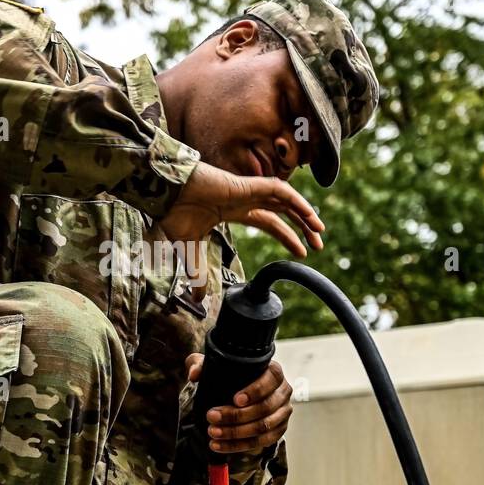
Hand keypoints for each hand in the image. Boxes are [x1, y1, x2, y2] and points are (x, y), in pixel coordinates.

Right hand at [160, 162, 323, 300]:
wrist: (163, 193)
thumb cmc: (172, 212)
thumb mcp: (189, 250)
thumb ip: (198, 273)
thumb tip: (199, 299)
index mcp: (235, 210)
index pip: (270, 222)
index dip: (287, 236)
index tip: (301, 253)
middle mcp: (245, 198)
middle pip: (283, 211)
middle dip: (302, 227)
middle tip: (318, 245)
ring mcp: (248, 190)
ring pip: (286, 200)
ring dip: (305, 214)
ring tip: (320, 231)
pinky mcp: (248, 185)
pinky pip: (281, 190)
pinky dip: (298, 201)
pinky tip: (310, 214)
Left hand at [185, 354, 293, 455]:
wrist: (239, 394)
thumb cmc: (231, 377)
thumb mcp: (214, 366)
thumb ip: (200, 363)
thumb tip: (194, 374)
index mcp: (274, 372)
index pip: (271, 379)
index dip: (255, 390)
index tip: (235, 400)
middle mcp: (283, 391)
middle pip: (265, 407)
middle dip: (236, 416)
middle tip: (212, 417)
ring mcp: (283, 412)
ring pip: (263, 427)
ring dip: (236, 433)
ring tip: (213, 433)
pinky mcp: (278, 430)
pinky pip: (262, 442)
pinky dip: (239, 445)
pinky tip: (220, 445)